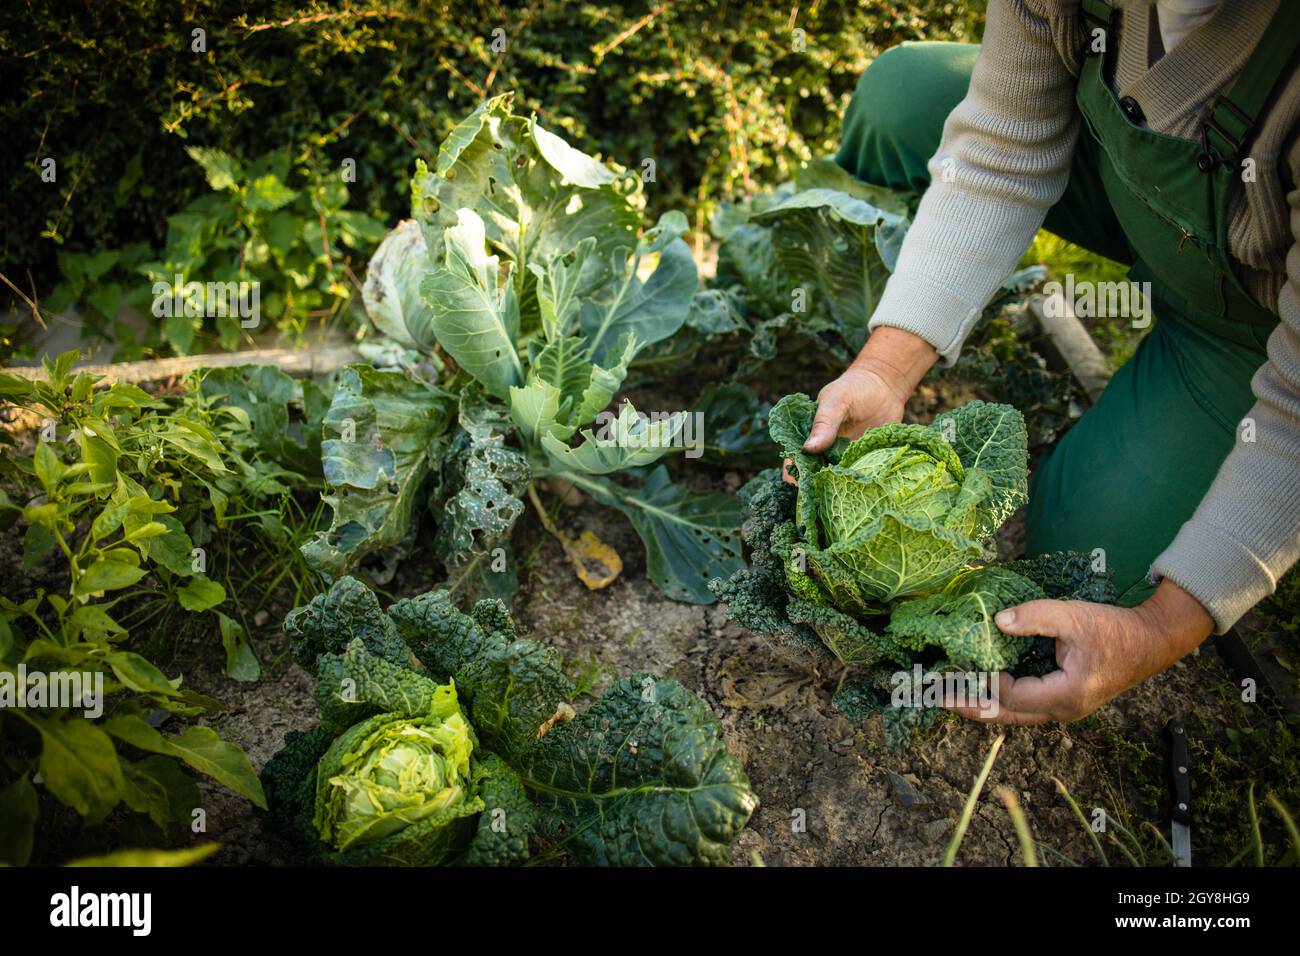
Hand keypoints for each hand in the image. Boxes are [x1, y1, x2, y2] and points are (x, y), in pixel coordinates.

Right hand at [783, 327, 936, 484]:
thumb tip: (808, 449)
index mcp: (808, 438)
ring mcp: (843, 460)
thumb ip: (824, 423)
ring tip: (845, 496)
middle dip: (817, 490)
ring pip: (836, 482)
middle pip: (814, 478)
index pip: (794, 464)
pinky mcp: (863, 462)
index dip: (795, 478)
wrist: (885, 387)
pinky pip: (859, 477)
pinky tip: (865, 489)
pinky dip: (860, 485)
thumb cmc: (854, 389)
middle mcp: (823, 453)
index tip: (803, 488)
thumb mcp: (837, 401)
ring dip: (839, 490)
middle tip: (825, 498)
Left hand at [945, 580, 1214, 724]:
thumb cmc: (1114, 629)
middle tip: (938, 698)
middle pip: (1006, 715)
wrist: (1150, 641)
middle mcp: (1061, 710)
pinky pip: (1025, 705)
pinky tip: (982, 688)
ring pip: (1015, 713)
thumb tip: (996, 621)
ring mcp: (1063, 708)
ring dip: (983, 704)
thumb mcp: (1073, 616)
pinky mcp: (1063, 699)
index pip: (1010, 694)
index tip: (960, 664)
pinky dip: (1000, 698)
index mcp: (1064, 695)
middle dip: (971, 706)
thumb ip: (1034, 617)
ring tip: (951, 696)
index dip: (983, 681)